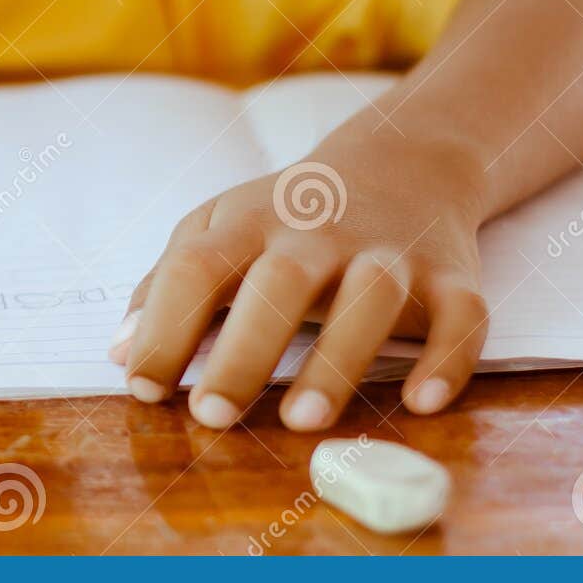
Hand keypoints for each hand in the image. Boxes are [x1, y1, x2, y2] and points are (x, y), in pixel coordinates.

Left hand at [107, 128, 489, 429]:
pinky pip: (462, 317)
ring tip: (300, 421)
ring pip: (371, 298)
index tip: (143, 388)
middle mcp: (319, 233)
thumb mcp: (217, 228)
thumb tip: (120, 354)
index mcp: (249, 222)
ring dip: (337, 361)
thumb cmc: (287, 217)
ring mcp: (390, 253)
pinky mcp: (452, 277)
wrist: (403, 161)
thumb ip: (167, 286)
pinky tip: (421, 403)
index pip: (197, 267)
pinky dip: (448, 360)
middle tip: (212, 414)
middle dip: (243, 350)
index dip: (165, 326)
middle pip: (280, 283)